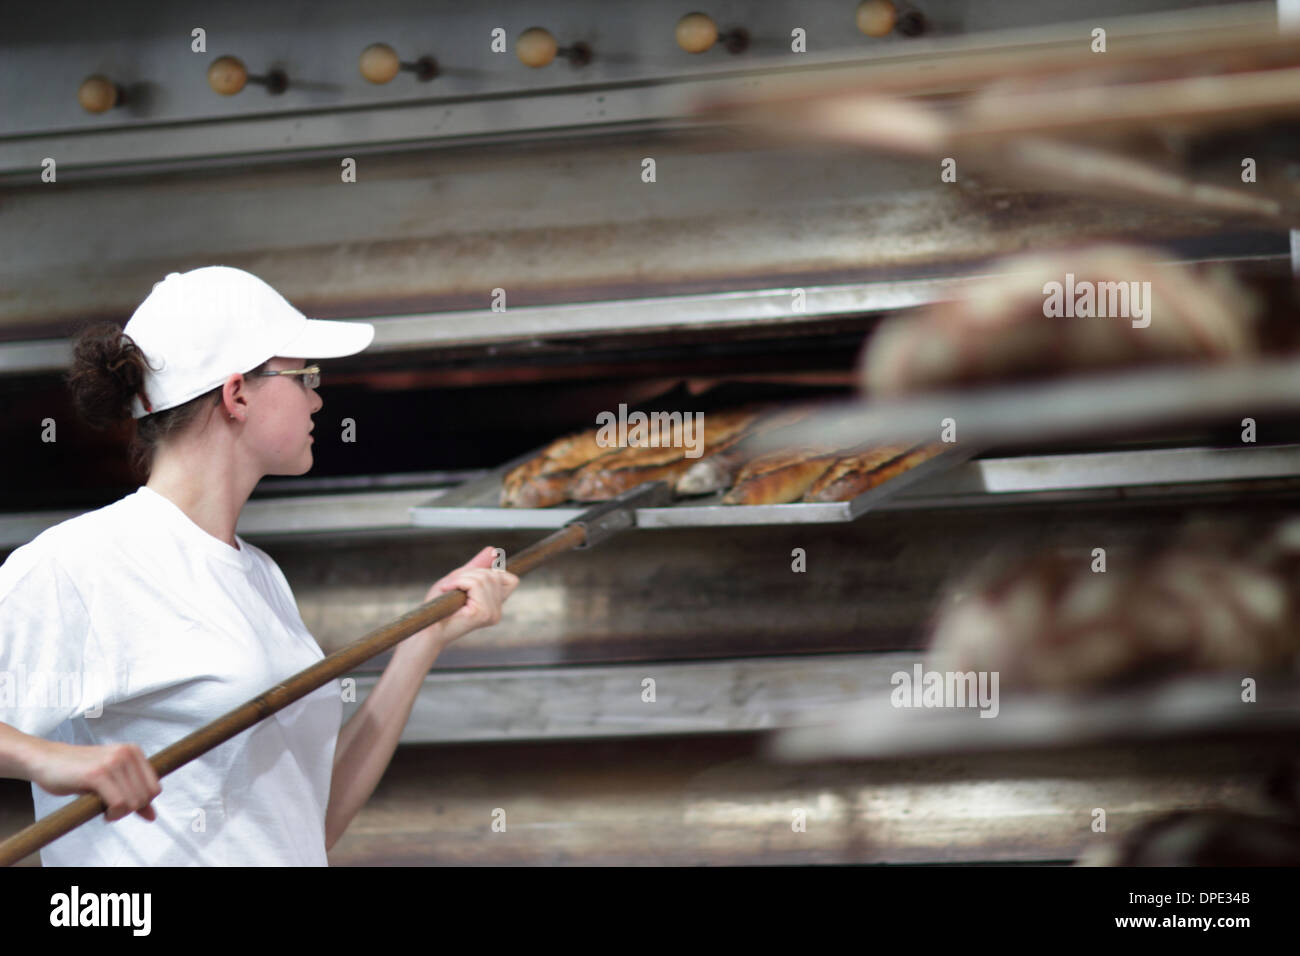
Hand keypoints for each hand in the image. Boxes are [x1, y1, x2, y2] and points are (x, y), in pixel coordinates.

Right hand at [29, 740, 161, 822]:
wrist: (47, 759)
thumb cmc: (78, 770)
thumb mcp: (112, 779)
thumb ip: (133, 795)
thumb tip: (153, 816)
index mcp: (134, 752)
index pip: (155, 788)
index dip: (141, 803)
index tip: (123, 805)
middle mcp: (127, 753)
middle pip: (145, 797)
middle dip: (129, 810)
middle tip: (111, 809)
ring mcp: (113, 762)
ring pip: (133, 801)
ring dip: (119, 813)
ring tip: (104, 809)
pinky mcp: (97, 774)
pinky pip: (118, 802)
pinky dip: (113, 813)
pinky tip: (101, 810)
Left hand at [421, 546, 519, 649]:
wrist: (427, 630)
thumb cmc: (440, 607)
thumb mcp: (460, 581)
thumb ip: (477, 567)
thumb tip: (493, 550)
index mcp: (495, 607)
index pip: (511, 580)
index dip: (494, 573)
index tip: (468, 579)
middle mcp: (497, 612)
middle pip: (494, 575)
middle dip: (471, 573)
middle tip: (451, 584)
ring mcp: (491, 614)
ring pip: (484, 578)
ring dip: (462, 577)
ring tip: (449, 588)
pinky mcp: (482, 614)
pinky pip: (475, 584)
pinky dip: (459, 581)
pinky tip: (448, 590)